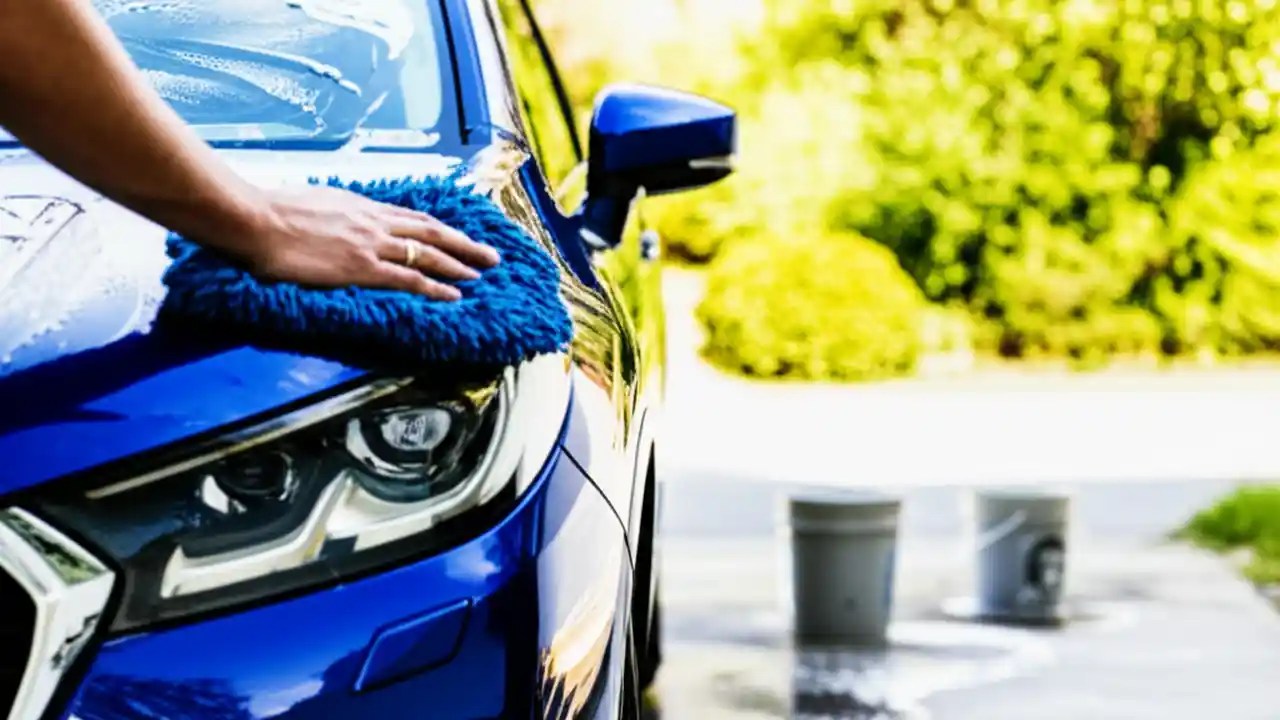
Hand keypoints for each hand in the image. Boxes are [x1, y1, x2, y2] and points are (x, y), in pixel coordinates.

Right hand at [211, 186, 500, 299]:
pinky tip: (455, 295)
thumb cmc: (270, 211)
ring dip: (459, 264)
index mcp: (360, 206)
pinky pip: (409, 279)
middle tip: (490, 255)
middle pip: (431, 232)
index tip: (459, 235)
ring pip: (428, 254)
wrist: (254, 219)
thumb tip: (335, 220)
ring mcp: (370, 244)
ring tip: (482, 274)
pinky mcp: (362, 268)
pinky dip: (436, 287)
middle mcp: (373, 221)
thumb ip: (333, 213)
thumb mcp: (311, 202)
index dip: (439, 229)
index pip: (411, 217)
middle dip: (464, 244)